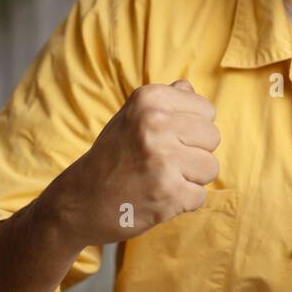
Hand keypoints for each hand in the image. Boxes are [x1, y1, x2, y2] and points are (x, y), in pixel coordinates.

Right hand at [39, 79, 220, 249]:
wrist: (78, 201)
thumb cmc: (112, 157)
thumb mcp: (131, 117)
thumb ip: (164, 101)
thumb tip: (190, 88)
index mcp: (150, 100)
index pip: (207, 110)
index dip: (191, 129)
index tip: (165, 139)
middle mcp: (156, 124)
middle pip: (213, 138)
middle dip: (193, 153)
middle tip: (162, 162)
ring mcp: (163, 160)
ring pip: (210, 168)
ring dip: (190, 179)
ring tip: (160, 179)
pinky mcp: (169, 193)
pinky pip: (200, 196)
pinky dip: (182, 203)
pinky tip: (157, 197)